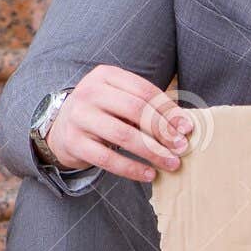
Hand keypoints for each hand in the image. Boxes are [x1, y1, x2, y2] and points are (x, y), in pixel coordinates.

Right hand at [43, 65, 191, 182]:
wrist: (62, 127)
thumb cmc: (105, 112)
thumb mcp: (121, 99)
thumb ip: (148, 106)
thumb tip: (184, 126)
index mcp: (105, 75)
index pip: (144, 91)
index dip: (169, 110)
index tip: (187, 128)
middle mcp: (89, 92)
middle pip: (135, 110)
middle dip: (163, 131)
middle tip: (182, 147)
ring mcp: (79, 117)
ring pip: (123, 135)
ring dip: (153, 152)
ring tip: (172, 163)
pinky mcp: (74, 142)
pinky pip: (108, 159)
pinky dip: (132, 169)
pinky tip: (150, 174)